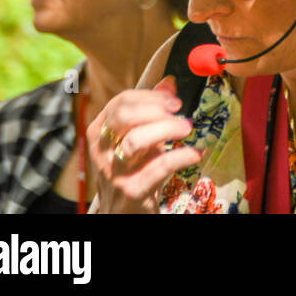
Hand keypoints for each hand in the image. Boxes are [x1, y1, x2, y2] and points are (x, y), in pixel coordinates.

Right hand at [87, 75, 202, 213]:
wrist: (123, 212)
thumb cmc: (131, 169)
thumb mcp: (137, 137)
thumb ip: (151, 110)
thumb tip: (169, 82)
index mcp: (99, 131)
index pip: (121, 102)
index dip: (150, 97)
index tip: (173, 99)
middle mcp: (102, 150)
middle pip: (123, 117)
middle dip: (155, 109)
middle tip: (179, 111)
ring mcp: (114, 172)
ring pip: (135, 141)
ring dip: (166, 129)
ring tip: (187, 129)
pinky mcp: (132, 191)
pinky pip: (158, 167)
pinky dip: (181, 156)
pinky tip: (195, 152)